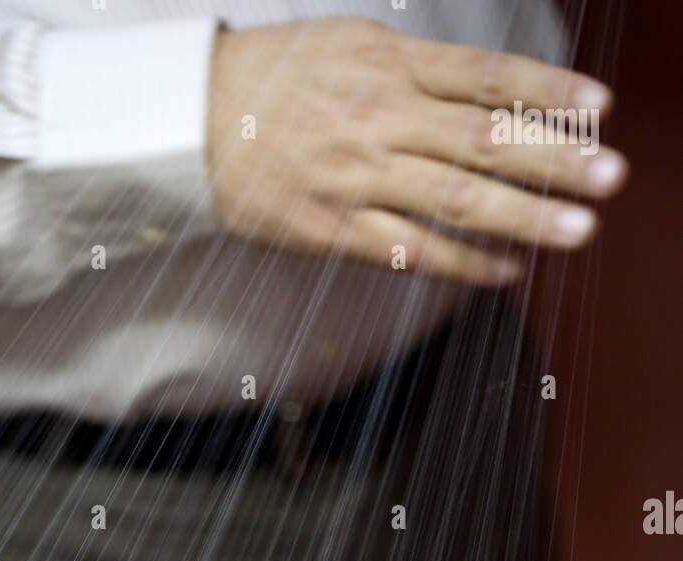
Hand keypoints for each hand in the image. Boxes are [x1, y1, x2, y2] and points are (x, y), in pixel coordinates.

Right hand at [207, 18, 628, 284]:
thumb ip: (415, 68)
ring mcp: (357, 178)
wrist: (192, 121)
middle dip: (555, 158)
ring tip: (579, 230)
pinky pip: (410, 250)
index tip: (601, 107)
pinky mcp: (333, 228)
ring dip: (523, 217)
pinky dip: (462, 263)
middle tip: (612, 175)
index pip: (484, 78)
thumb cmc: (274, 81)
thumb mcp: (348, 47)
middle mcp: (379, 120)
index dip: (547, 91)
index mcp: (386, 66)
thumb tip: (486, 90)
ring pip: (455, 198)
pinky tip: (505, 270)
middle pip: (483, 139)